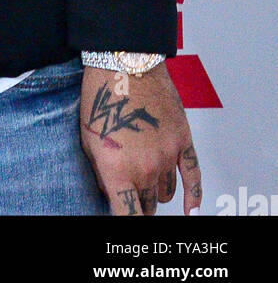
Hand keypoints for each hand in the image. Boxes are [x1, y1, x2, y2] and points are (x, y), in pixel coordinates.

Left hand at [79, 63, 201, 215]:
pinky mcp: (182, 141)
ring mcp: (167, 156)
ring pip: (166, 192)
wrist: (125, 62)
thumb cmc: (102, 95)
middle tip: (130, 196)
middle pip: (147, 205)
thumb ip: (102, 172)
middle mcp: (146, 168)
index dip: (126, 220)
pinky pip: (194, 177)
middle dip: (138, 205)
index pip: (127, 215)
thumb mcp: (88, 139)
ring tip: (147, 187)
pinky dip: (194, 196)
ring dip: (156, 194)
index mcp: (118, 169)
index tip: (124, 218)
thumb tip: (111, 192)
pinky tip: (191, 210)